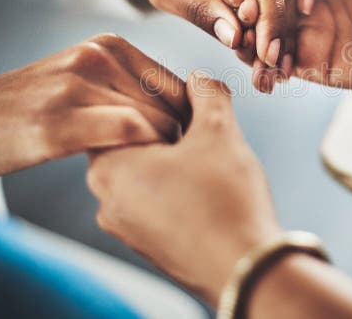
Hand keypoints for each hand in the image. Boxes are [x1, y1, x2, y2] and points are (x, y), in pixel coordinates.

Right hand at [0, 34, 187, 180]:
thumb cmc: (25, 109)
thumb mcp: (80, 80)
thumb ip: (124, 89)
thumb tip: (179, 120)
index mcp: (109, 46)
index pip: (177, 87)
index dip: (189, 125)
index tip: (183, 155)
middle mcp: (98, 57)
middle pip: (171, 105)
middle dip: (180, 143)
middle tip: (171, 175)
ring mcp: (78, 87)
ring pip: (155, 119)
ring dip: (163, 155)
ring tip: (152, 180)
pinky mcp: (59, 122)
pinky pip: (129, 132)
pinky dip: (142, 156)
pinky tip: (128, 177)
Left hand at [86, 72, 281, 304]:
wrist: (246, 270)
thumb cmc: (226, 201)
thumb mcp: (219, 131)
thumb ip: (206, 95)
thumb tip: (199, 80)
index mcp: (109, 166)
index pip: (118, 112)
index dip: (156, 97)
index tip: (189, 99)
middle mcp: (105, 200)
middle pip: (131, 142)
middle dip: (167, 127)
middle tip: (202, 125)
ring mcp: (125, 227)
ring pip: (143, 172)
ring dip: (173, 157)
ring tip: (210, 157)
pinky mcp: (147, 245)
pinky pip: (154, 201)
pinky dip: (176, 186)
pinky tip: (209, 187)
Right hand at [242, 0, 351, 92]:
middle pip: (260, 3)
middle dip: (244, 12)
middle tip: (242, 19)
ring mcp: (311, 33)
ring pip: (263, 37)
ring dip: (249, 43)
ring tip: (252, 47)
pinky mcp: (317, 67)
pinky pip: (280, 69)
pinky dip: (265, 72)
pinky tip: (266, 74)